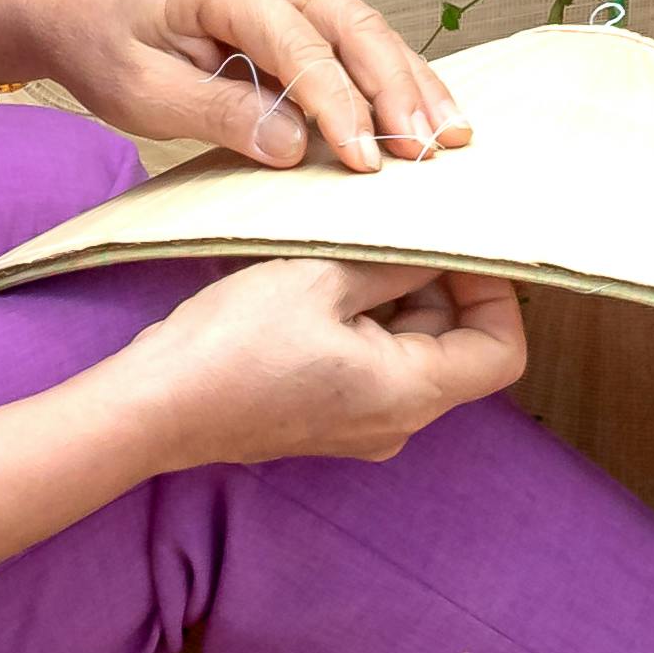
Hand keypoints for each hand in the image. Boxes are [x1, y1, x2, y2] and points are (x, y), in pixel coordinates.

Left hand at [0, 0, 464, 172]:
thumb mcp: (143, 94)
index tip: (366, 162)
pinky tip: (428, 110)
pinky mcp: (299, 2)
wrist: (79, 8)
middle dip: (397, 93)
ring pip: (367, 31)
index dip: (339, 108)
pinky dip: (393, 76)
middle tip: (429, 152)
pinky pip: (354, 39)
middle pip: (353, 29)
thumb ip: (220, 114)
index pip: (301, 49)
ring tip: (452, 135)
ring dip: (412, 83)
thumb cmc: (104, 48)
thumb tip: (296, 146)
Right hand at [113, 256, 527, 469]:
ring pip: (410, 351)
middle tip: (405, 228)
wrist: (153, 408)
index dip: (495, 292)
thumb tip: (437, 244)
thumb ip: (395, 263)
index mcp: (409, 394)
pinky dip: (364, 320)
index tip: (461, 246)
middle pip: (456, 347)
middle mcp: (396, 421)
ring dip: (396, 297)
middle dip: (440, 285)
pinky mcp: (326, 417)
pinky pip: (370, 364)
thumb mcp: (321, 279)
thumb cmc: (230, 347)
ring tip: (356, 248)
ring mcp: (360, 425)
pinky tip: (326, 279)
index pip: (501, 351)